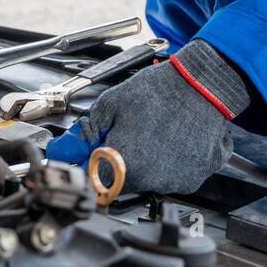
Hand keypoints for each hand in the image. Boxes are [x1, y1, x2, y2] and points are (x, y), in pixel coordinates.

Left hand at [45, 39, 250, 194]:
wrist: (204, 83)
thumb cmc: (160, 90)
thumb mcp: (111, 104)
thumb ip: (84, 134)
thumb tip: (63, 150)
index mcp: (127, 164)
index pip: (95, 183)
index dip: (90, 165)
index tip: (92, 152)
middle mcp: (153, 180)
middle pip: (121, 182)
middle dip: (116, 161)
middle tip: (127, 131)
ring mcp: (177, 182)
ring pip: (146, 180)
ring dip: (142, 162)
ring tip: (151, 131)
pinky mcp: (194, 178)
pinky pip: (170, 177)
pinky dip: (166, 162)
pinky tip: (169, 139)